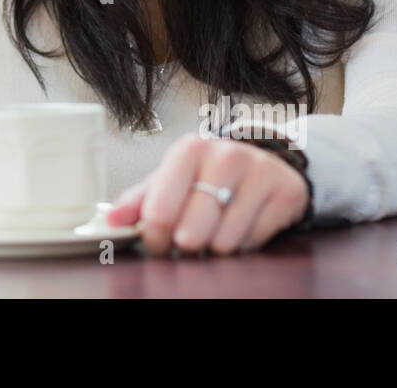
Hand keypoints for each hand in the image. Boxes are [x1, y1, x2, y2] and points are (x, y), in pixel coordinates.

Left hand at [105, 133, 309, 255]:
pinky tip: (242, 226)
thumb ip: (138, 201)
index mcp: (190, 149)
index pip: (159, 210)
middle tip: (188, 239)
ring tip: (216, 229)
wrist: (265, 162)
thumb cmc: (207, 175)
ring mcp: (260, 171)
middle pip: (191, 232)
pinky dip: (243, 245)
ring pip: (224, 242)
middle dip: (185, 244)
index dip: (154, 236)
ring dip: (215, 247)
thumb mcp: (171, 180)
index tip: (156, 240)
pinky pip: (253, 243)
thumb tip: (111, 220)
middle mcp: (226, 155)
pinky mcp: (285, 192)